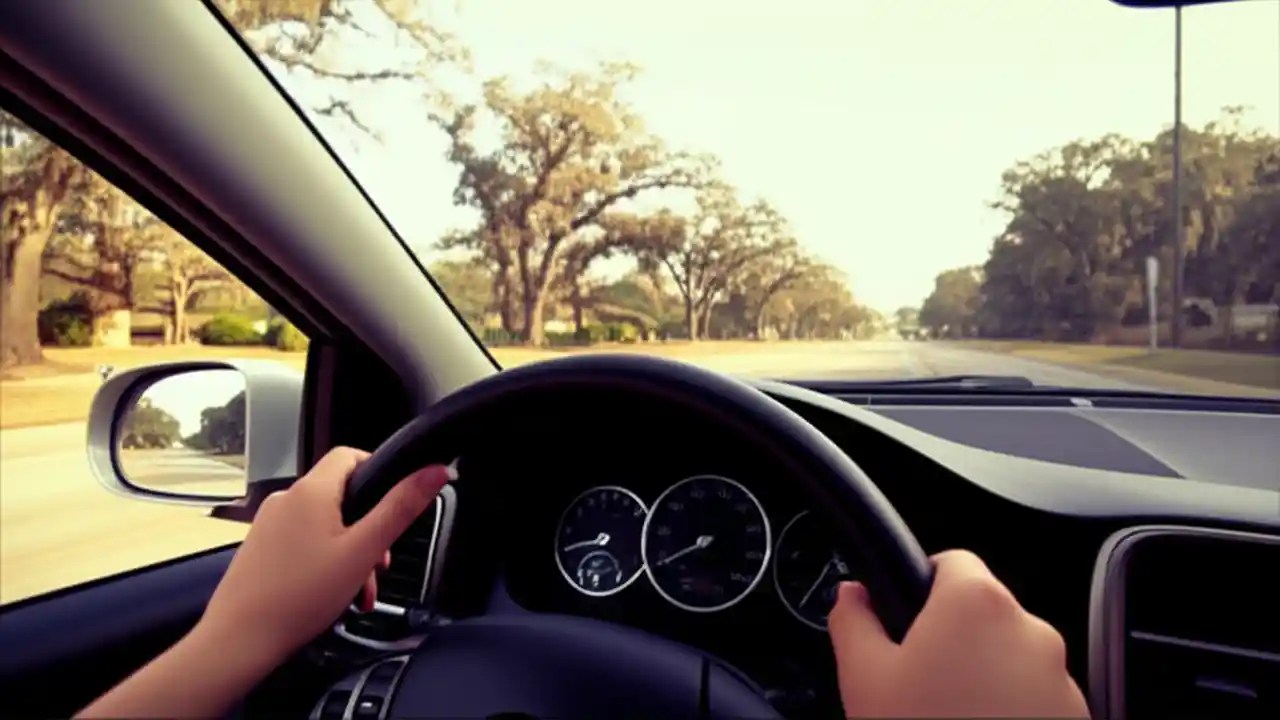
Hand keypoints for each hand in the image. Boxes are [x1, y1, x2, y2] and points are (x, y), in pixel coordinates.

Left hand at [197, 447, 448, 665]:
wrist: (240, 640)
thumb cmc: (302, 595)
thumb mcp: (363, 551)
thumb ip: (400, 508)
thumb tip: (435, 471)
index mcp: (311, 491)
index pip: (350, 455)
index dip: (378, 471)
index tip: (397, 503)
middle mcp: (286, 500)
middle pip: (342, 496)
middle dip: (369, 527)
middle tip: (380, 564)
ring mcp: (270, 525)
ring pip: (325, 524)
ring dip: (351, 551)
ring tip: (359, 591)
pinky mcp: (261, 549)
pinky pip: (304, 542)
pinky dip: (326, 560)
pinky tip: (333, 594)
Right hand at [828, 550, 1089, 718]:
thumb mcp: (864, 678)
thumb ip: (852, 620)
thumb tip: (851, 595)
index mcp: (976, 603)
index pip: (950, 561)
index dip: (920, 586)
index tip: (904, 620)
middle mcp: (1029, 628)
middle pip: (981, 612)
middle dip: (950, 639)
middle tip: (916, 682)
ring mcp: (1062, 677)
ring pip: (1010, 658)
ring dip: (983, 677)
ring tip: (948, 717)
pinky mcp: (1077, 716)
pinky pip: (1035, 698)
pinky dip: (1010, 709)